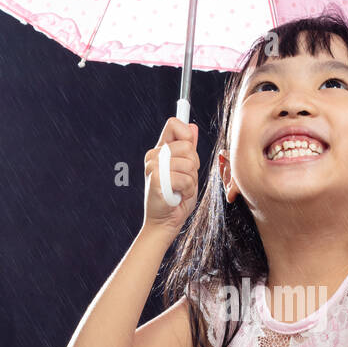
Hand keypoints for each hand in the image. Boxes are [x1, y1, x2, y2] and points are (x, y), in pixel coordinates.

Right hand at [143, 117, 199, 233]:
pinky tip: (178, 196)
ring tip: (181, 189)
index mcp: (160, 150)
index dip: (187, 135)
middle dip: (194, 166)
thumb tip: (192, 127)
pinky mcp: (156, 178)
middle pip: (188, 146)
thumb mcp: (187, 171)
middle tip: (185, 180)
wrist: (164, 222)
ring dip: (191, 181)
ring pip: (189, 164)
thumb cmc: (176, 198)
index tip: (189, 152)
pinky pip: (185, 179)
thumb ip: (188, 150)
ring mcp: (153, 166)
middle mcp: (154, 155)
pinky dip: (187, 190)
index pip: (174, 124)